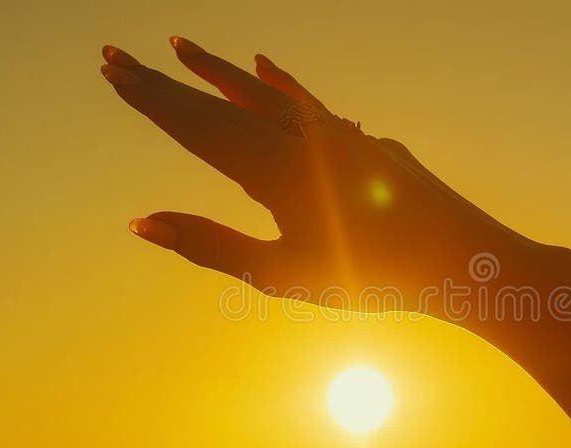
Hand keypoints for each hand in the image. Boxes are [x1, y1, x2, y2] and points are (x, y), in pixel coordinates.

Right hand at [101, 37, 547, 313]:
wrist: (458, 258)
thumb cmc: (370, 278)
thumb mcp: (281, 274)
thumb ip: (211, 245)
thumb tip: (141, 222)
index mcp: (271, 171)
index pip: (194, 126)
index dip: (150, 99)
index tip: (112, 71)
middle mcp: (297, 138)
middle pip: (218, 103)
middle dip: (165, 82)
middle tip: (117, 56)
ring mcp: (331, 133)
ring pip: (261, 93)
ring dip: (217, 72)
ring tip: (181, 46)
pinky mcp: (357, 140)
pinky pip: (307, 101)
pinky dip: (280, 83)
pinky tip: (263, 62)